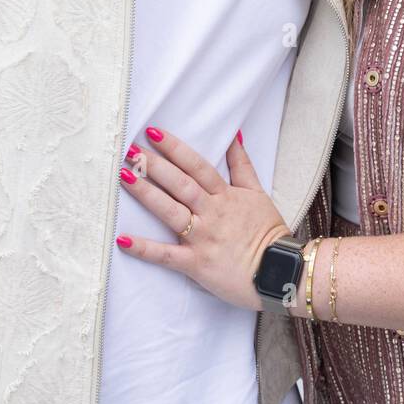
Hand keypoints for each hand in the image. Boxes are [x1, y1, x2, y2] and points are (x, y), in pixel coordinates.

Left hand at [116, 127, 291, 310]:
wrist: (280, 271)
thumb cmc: (268, 232)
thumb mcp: (258, 193)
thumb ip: (242, 165)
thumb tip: (234, 135)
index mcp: (224, 195)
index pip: (196, 166)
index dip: (175, 148)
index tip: (153, 133)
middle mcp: (212, 212)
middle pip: (180, 184)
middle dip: (155, 166)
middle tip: (130, 151)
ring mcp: (203, 238)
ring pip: (171, 212)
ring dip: (146, 194)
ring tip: (125, 177)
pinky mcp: (196, 264)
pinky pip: (167, 256)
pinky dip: (145, 249)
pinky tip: (123, 239)